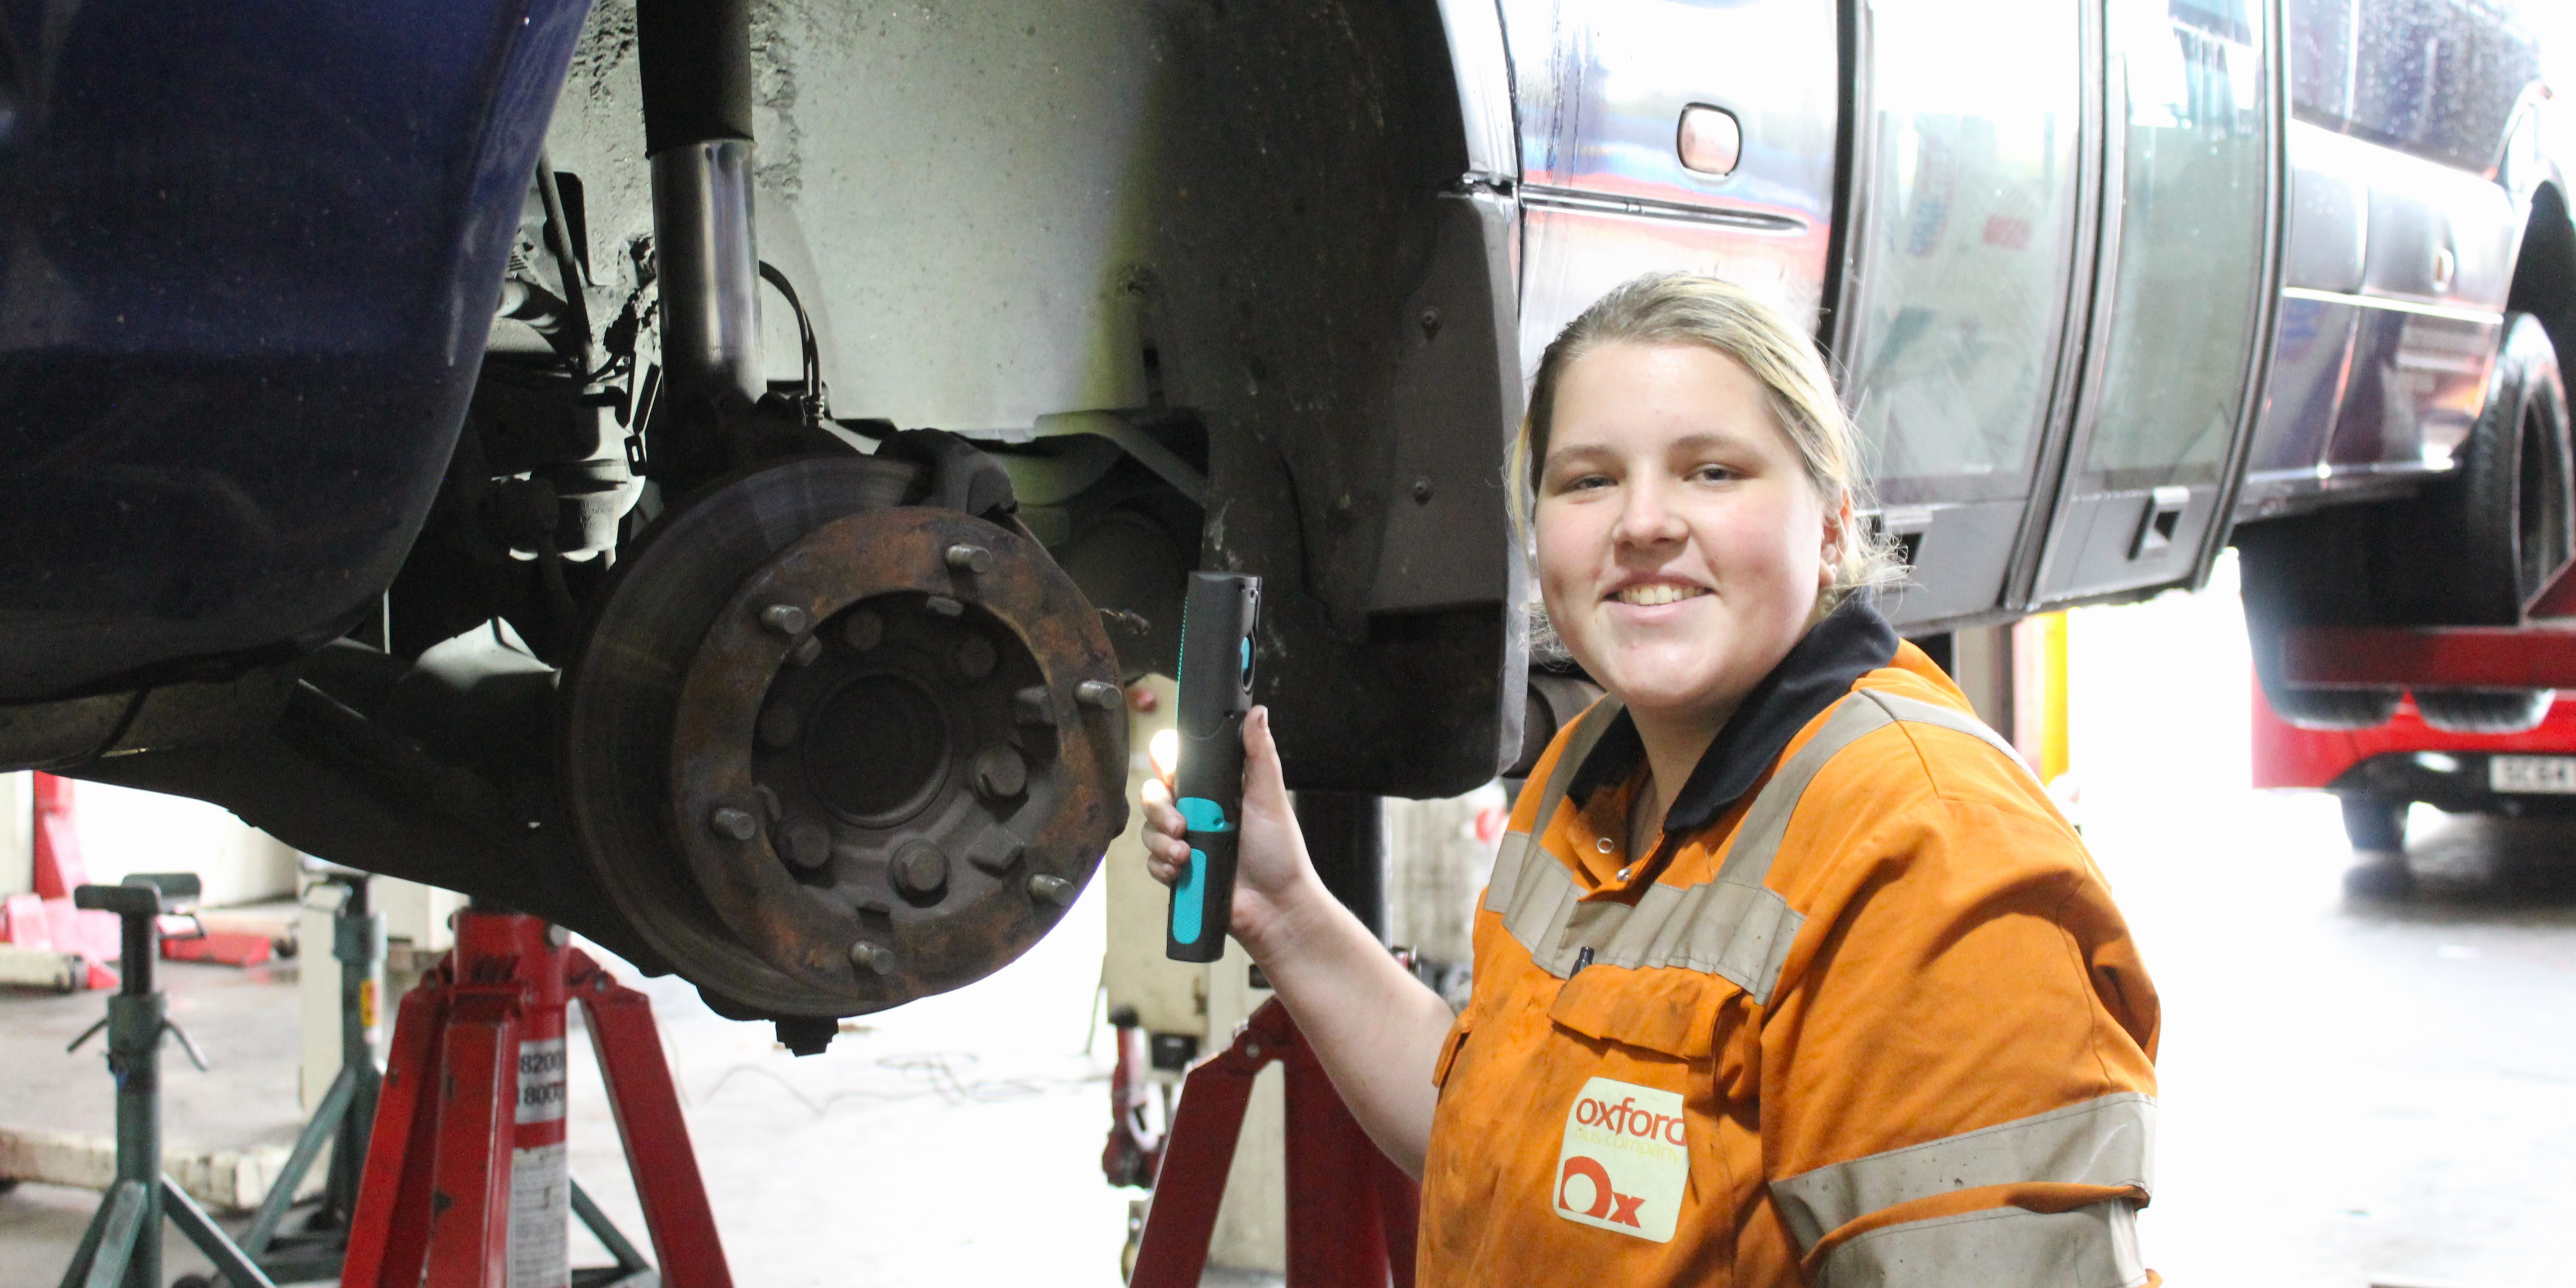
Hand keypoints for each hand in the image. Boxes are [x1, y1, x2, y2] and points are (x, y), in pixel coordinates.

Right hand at [1139, 706, 1315, 952]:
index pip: (1179, 764)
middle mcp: (1196, 812)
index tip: (1167, 765)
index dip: (1166, 760)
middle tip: (1180, 824)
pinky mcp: (1177, 871)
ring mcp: (1185, 842)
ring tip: (1185, 855)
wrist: (1276, 906)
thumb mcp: (1270, 797)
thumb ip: (1259, 754)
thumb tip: (1258, 712)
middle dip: (1158, 807)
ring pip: (1149, 829)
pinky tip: (1180, 871)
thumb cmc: (1279, 852)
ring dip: (1160, 840)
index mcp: (1216, 790)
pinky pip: (1152, 861)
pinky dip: (1162, 865)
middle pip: (1154, 794)